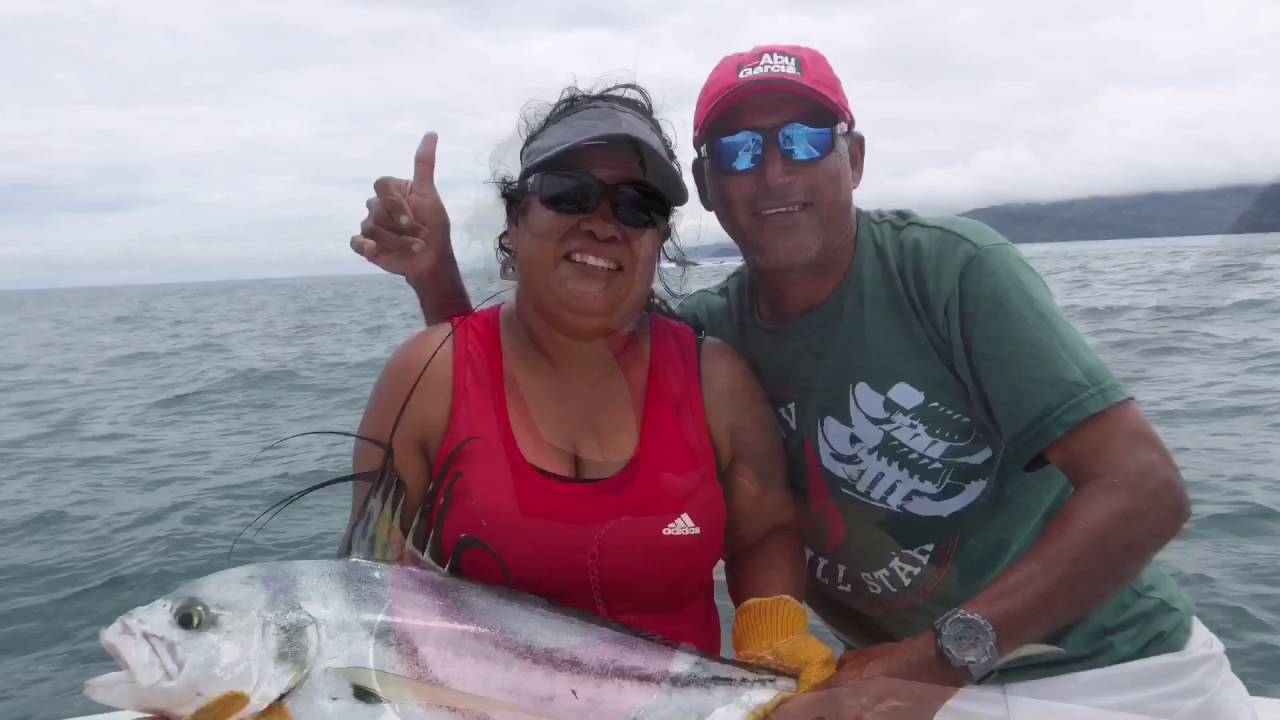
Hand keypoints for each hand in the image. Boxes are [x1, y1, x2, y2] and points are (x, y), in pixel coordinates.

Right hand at [350, 132, 453, 281]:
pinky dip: (364, 246)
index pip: (382, 186)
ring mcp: (370, 225)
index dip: (396, 203)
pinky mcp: (366, 245)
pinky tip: (375, 251)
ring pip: (370, 227)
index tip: (411, 218)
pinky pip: (355, 241)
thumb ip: (424, 165)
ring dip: (396, 241)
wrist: (432, 258)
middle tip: (419, 234)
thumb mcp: (430, 194)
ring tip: (414, 247)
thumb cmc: (433, 227)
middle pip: (376, 208)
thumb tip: (432, 133)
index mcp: (392, 191)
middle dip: (400, 225)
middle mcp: (378, 206)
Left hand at [768, 637, 963, 719]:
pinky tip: (853, 713)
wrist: (933, 669)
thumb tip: (822, 684)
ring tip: (836, 709)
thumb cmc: (892, 659)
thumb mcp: (855, 662)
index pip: (795, 714)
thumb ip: (835, 677)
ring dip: (831, 716)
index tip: (768, 716)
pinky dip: (850, 717)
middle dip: (802, 717)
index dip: (779, 716)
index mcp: (838, 698)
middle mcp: (849, 718)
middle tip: (794, 713)